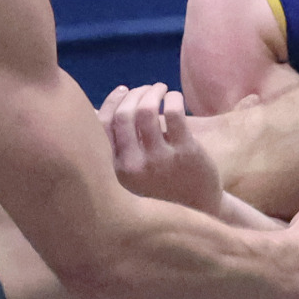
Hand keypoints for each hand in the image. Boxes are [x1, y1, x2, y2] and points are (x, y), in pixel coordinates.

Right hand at [99, 83, 224, 214]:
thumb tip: (98, 110)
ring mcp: (160, 159)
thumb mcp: (132, 176)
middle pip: (124, 115)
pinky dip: (172, 97)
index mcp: (117, 170)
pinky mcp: (185, 152)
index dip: (112, 102)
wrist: (200, 209)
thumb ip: (118, 148)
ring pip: (146, 110)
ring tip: (160, 89)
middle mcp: (134, 166)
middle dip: (134, 94)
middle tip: (145, 89)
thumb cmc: (163, 187)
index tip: (123, 91)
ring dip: (152, 92)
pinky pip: (173, 112)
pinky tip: (174, 97)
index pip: (102, 126)